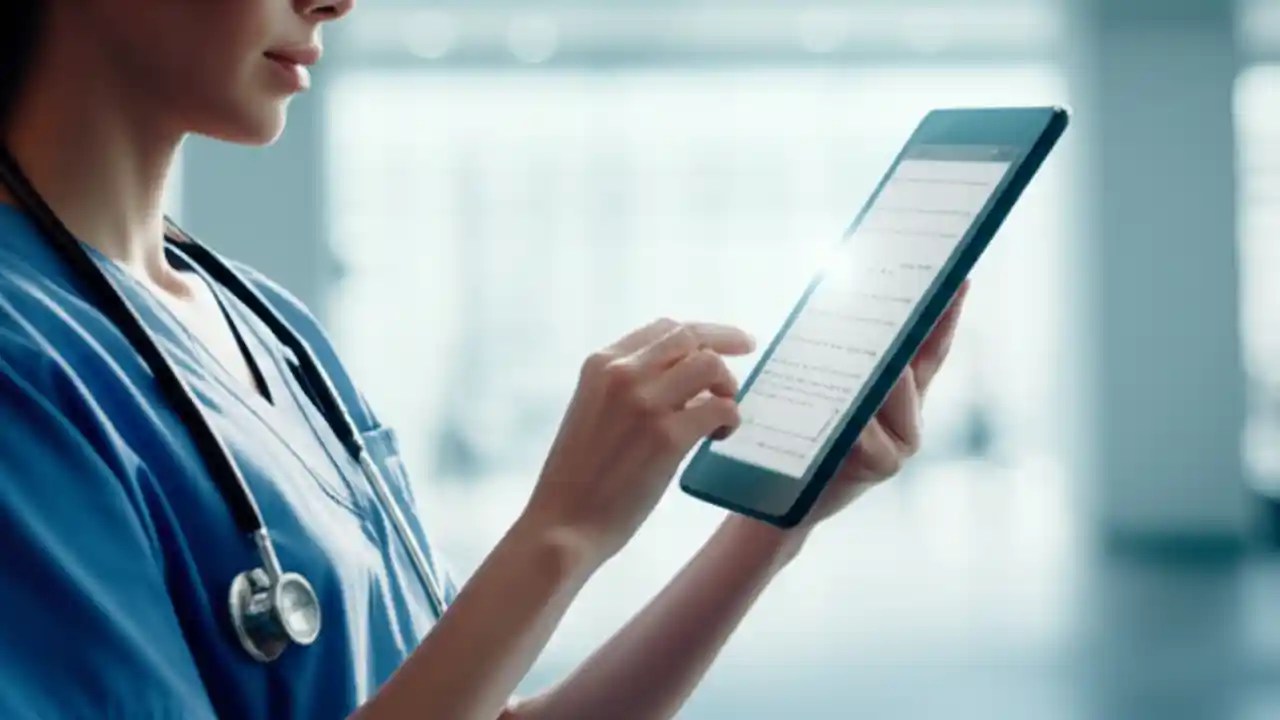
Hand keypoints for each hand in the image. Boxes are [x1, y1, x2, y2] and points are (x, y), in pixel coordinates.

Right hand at [527, 318, 754, 564]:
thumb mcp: (593, 412)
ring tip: (723, 414)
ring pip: (710, 365)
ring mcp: (645, 403)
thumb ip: (629, 389)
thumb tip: (689, 385)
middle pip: (691, 337)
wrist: (563, 523)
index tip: (723, 343)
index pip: (664, 329)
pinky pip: (720, 408)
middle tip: (748, 351)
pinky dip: (730, 419)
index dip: (700, 334)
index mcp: (601, 365)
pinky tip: (718, 437)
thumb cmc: (579, 478)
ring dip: (727, 386)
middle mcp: (623, 374)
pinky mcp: (667, 437)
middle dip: (726, 341)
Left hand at [798, 281, 970, 529]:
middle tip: (919, 294)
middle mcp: (908, 419)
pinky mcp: (883, 464)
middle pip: (917, 365)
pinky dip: (855, 421)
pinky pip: (869, 429)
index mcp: (899, 397)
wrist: (786, 498)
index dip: (946, 317)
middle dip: (915, 332)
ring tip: (857, 372)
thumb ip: (849, 363)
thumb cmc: (804, 438)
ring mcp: (900, 444)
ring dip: (875, 379)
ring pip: (894, 391)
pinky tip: (843, 423)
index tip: (960, 280)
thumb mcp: (828, 391)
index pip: (929, 350)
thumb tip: (851, 308)